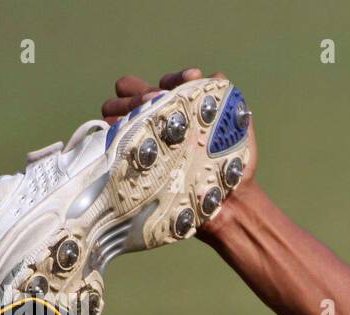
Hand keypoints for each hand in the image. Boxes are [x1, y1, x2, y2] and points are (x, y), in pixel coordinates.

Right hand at [101, 67, 257, 187]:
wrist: (229, 203)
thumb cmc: (234, 164)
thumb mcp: (236, 129)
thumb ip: (228, 101)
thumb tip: (217, 76)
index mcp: (180, 108)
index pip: (167, 83)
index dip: (175, 79)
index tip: (186, 82)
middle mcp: (159, 121)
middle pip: (132, 93)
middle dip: (138, 93)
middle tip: (152, 102)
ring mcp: (144, 140)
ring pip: (117, 112)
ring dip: (122, 109)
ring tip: (134, 116)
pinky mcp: (136, 162)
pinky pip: (115, 142)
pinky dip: (113, 133)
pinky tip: (118, 130)